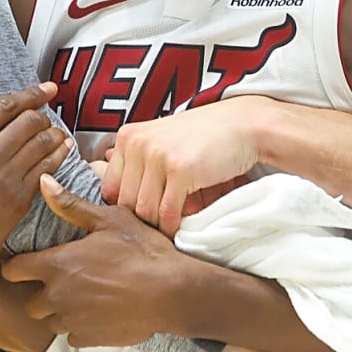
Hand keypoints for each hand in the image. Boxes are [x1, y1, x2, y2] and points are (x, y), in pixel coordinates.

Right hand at [0, 83, 73, 291]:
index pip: (5, 107)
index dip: (32, 93)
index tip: (47, 88)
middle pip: (28, 121)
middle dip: (42, 113)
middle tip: (46, 115)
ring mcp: (3, 178)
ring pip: (42, 142)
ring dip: (55, 131)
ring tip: (57, 130)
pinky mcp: (19, 198)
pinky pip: (47, 167)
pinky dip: (59, 153)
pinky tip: (63, 147)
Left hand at [0, 175, 191, 347]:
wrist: (171, 292)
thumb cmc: (143, 252)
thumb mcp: (108, 219)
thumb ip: (71, 205)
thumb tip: (44, 183)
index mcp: (57, 264)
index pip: (13, 270)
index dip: (15, 267)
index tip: (23, 266)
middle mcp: (58, 295)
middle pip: (31, 303)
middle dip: (43, 293)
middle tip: (65, 281)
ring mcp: (72, 320)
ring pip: (51, 321)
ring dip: (62, 311)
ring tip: (85, 297)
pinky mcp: (88, 338)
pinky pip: (72, 336)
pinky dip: (80, 327)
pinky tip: (99, 312)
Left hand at [105, 95, 273, 234]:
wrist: (241, 125)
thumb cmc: (203, 136)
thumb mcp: (162, 141)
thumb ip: (137, 163)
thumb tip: (109, 192)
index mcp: (128, 137)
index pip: (109, 187)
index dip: (125, 207)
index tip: (141, 214)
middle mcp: (137, 144)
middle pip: (125, 202)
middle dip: (142, 219)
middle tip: (159, 225)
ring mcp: (157, 156)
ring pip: (144, 211)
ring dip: (158, 225)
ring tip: (171, 226)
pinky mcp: (180, 169)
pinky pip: (167, 212)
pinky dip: (173, 226)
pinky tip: (181, 226)